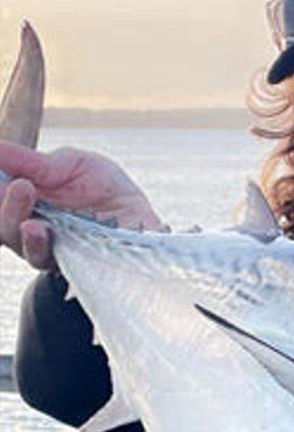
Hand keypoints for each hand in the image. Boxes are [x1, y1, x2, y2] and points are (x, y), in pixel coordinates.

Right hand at [0, 141, 164, 269]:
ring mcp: (52, 251)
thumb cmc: (102, 188)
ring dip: (23, 229)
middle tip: (19, 186)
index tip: (1, 178)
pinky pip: (55, 263)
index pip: (0, 202)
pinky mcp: (75, 268)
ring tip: (29, 211)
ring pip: (26, 246)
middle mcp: (34, 230)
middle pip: (6, 226)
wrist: (142, 219)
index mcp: (27, 204)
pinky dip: (44, 247)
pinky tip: (41, 231)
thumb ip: (33, 162)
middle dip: (6, 207)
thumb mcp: (71, 164)